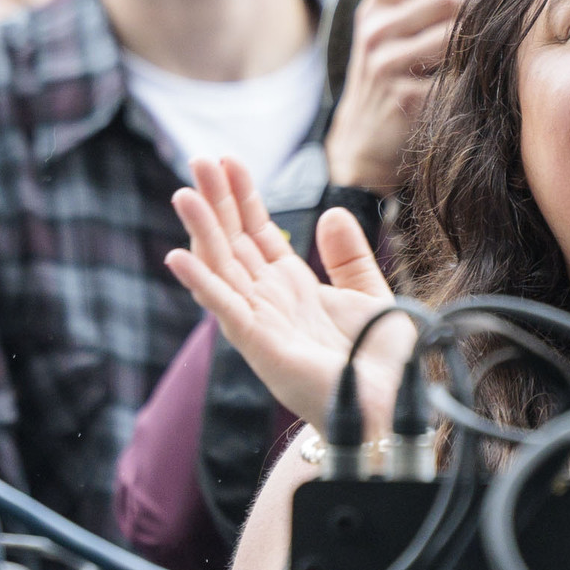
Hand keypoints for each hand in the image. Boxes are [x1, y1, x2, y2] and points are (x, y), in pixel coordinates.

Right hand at [163, 156, 407, 433]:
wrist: (392, 410)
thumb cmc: (380, 365)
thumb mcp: (371, 295)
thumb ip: (349, 257)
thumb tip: (331, 211)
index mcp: (292, 289)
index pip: (258, 234)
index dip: (242, 197)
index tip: (227, 161)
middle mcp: (269, 302)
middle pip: (234, 242)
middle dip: (216, 202)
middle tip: (197, 159)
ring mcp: (260, 324)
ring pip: (222, 268)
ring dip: (201, 231)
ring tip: (183, 192)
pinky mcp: (259, 346)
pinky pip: (224, 309)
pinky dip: (201, 283)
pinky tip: (178, 256)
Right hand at [323, 0, 478, 187]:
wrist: (361, 149)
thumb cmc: (386, 83)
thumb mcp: (385, 37)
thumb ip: (416, 3)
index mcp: (373, 9)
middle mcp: (377, 32)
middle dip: (481, 3)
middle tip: (499, 14)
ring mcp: (390, 67)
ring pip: (459, 35)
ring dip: (485, 40)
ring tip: (495, 47)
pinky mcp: (408, 100)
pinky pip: (460, 76)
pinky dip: (478, 76)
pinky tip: (483, 81)